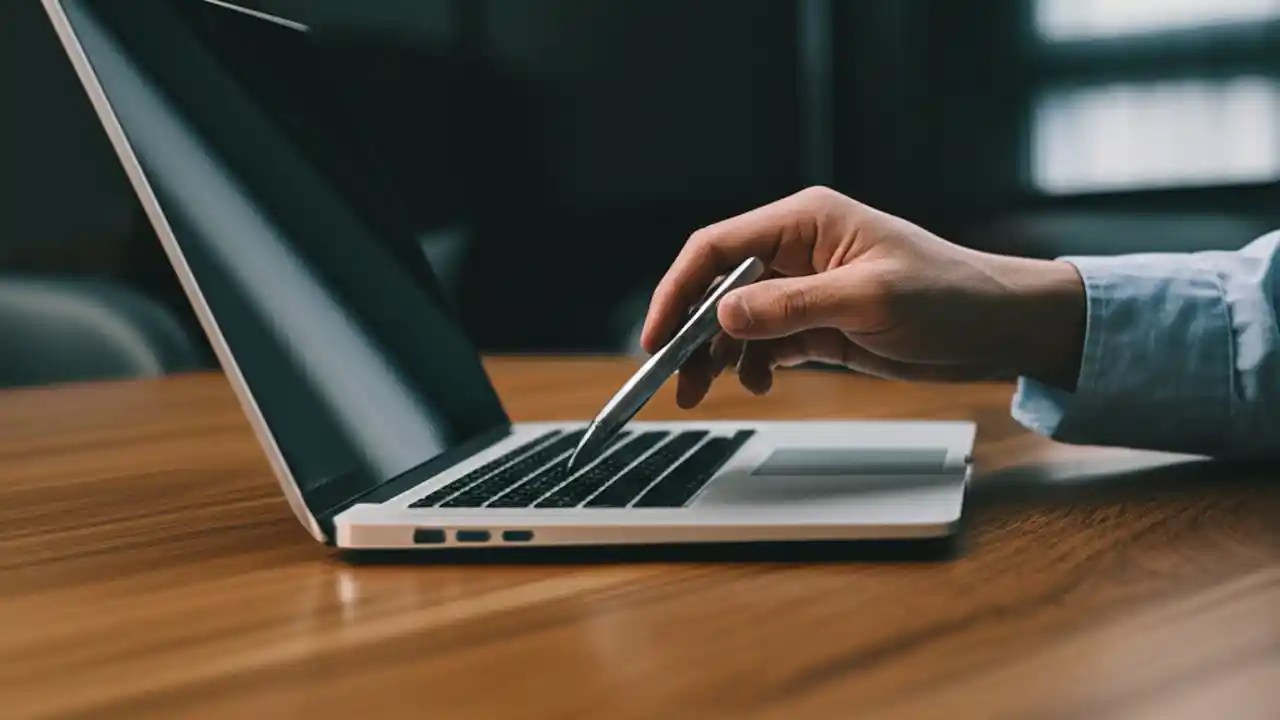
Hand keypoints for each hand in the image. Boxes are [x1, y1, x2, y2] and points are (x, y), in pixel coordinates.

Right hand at [641, 186, 1085, 407]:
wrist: (998, 328)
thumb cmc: (950, 294)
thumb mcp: (868, 299)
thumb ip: (792, 306)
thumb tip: (722, 316)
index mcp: (806, 221)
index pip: (717, 247)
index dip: (678, 289)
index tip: (658, 335)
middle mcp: (798, 250)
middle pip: (719, 286)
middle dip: (691, 331)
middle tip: (675, 378)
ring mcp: (806, 288)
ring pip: (736, 320)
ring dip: (715, 355)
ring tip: (702, 393)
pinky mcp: (818, 324)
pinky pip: (765, 342)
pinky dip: (750, 364)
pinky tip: (756, 383)